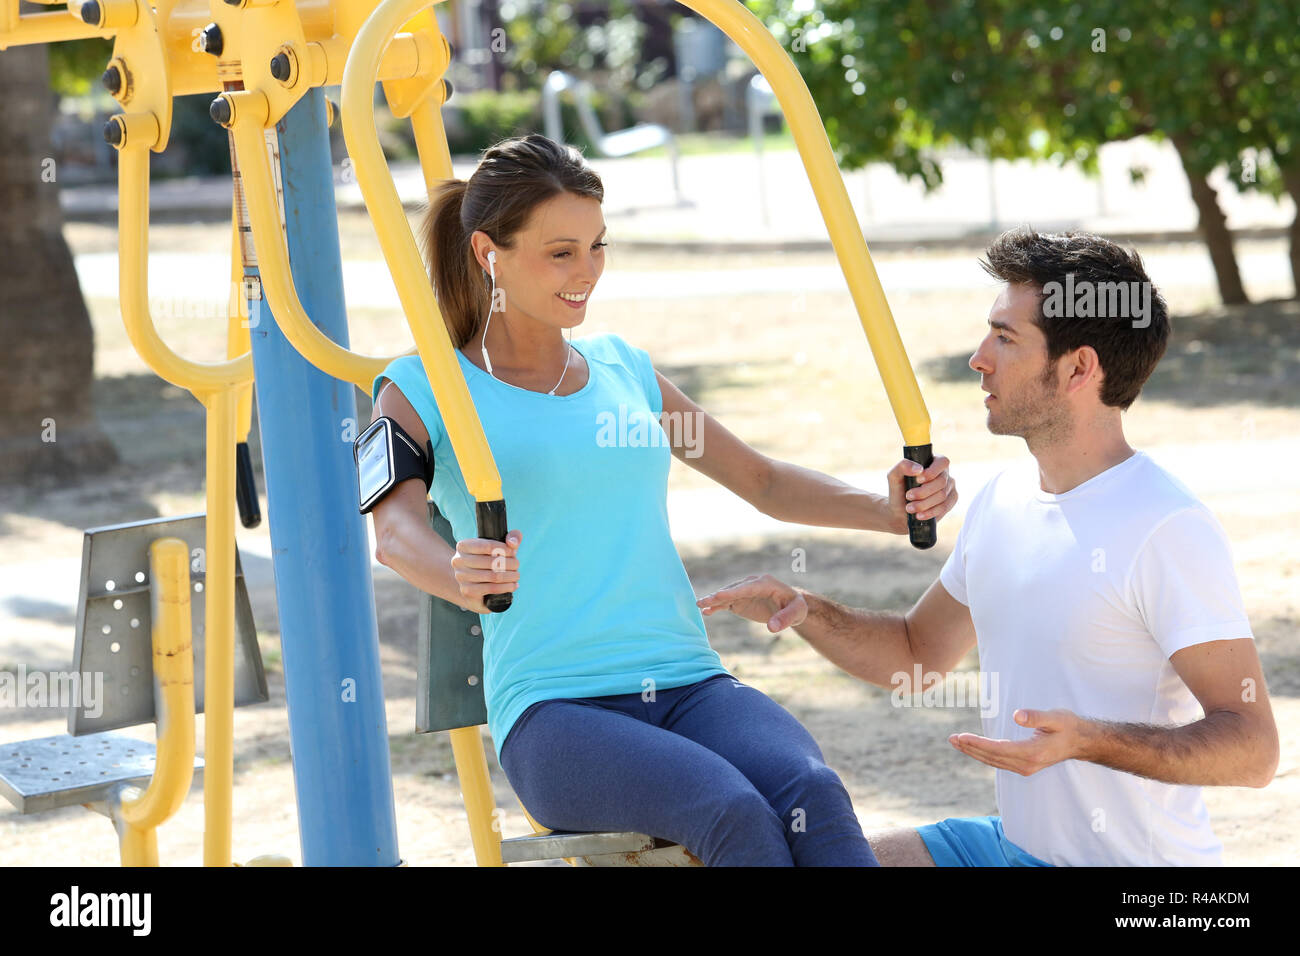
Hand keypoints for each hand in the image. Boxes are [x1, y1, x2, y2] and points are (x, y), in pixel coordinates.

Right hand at [450, 530, 520, 613]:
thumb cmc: (488, 560)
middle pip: (492, 562)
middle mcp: (458, 561)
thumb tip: (512, 542)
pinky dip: (506, 587)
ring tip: (516, 575)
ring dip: (510, 576)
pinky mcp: (467, 591)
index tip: (513, 552)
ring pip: (493, 576)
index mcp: (463, 546)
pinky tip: (513, 585)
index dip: (504, 549)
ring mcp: (461, 577)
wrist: (473, 582)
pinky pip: (491, 588)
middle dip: (510, 563)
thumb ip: (511, 537)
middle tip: (516, 565)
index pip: (487, 546)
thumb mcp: (499, 545)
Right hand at [696, 574, 807, 632]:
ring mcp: (744, 592)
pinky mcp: (740, 600)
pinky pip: (726, 602)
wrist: (791, 605)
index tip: (719, 595)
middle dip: (718, 595)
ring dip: (713, 600)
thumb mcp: (796, 612)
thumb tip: (772, 627)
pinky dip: (716, 606)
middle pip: (733, 590)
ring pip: (727, 595)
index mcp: (765, 583)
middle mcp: (752, 584)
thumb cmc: (796, 607)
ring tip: (699, 605)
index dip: (733, 591)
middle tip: (703, 601)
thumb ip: (785, 619)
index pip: (747, 587)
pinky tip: (705, 611)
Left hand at [886, 454, 956, 534]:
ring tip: (910, 508)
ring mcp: (949, 487)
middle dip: (923, 492)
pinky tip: (920, 515)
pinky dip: (930, 512)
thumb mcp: (894, 476)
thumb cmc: (898, 490)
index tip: (918, 480)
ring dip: (924, 503)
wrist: (900, 511)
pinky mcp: (951, 501)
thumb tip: (918, 469)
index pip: (942, 462)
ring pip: (942, 496)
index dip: (932, 472)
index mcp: (933, 461)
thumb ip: (902, 466)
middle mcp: (944, 473)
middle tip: (908, 496)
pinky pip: (945, 507)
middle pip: (941, 482)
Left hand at [948, 708, 1087, 775]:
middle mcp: (1026, 764)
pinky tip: (972, 748)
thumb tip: (1016, 715)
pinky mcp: (1024, 766)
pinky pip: (998, 762)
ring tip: (955, 742)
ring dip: (973, 752)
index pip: (998, 749)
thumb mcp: (1055, 717)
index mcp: (1032, 753)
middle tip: (951, 738)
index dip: (978, 744)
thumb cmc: (1068, 726)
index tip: (961, 737)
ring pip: (993, 761)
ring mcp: (1025, 767)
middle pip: (992, 758)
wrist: (1081, 741)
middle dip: (970, 748)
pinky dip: (983, 755)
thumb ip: (1036, 717)